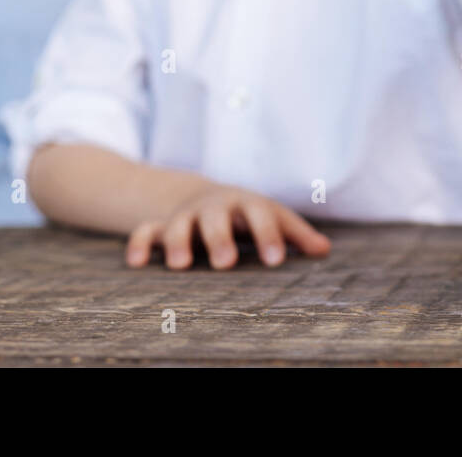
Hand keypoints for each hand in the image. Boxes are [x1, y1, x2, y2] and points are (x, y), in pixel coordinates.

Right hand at [125, 184, 331, 269]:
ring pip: (177, 224)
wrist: (204, 196)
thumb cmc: (248, 214)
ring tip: (180, 265)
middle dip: (220, 239)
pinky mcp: (160, 226)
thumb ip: (295, 234)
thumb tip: (325, 251)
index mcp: (246, 204)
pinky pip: (144, 231)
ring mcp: (185, 216)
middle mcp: (214, 208)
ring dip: (177, 241)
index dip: (269, 235)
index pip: (260, 215)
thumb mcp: (271, 216)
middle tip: (227, 264)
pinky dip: (139, 244)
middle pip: (216, 218)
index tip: (277, 261)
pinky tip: (137, 264)